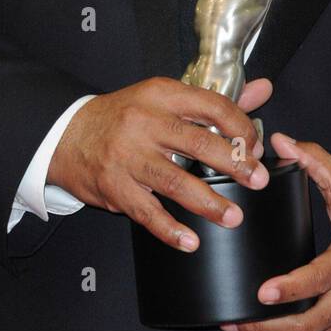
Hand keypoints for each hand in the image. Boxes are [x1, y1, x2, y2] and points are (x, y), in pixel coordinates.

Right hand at [47, 76, 272, 251]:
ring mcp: (127, 156)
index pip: (212, 106)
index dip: (240, 127)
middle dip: (234, 165)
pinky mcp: (114, 186)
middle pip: (198, 143)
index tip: (255, 147)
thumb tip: (262, 89)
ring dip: (208, 202)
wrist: (68, 134)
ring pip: (174, 182)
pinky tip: (190, 241)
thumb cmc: (124, 116)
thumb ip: (215, 100)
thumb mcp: (165, 99)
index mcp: (162, 95)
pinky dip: (169, 229)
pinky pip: (146, 212)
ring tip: (233, 217)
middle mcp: (145, 123)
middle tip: (258, 181)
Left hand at [219, 133, 330, 330]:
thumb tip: (282, 142)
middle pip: (310, 323)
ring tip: (241, 322)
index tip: (263, 293)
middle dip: (268, 327)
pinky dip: (298, 326)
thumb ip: (315, 161)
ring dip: (276, 330)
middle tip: (234, 321)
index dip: (292, 288)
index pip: (322, 276)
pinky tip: (274, 319)